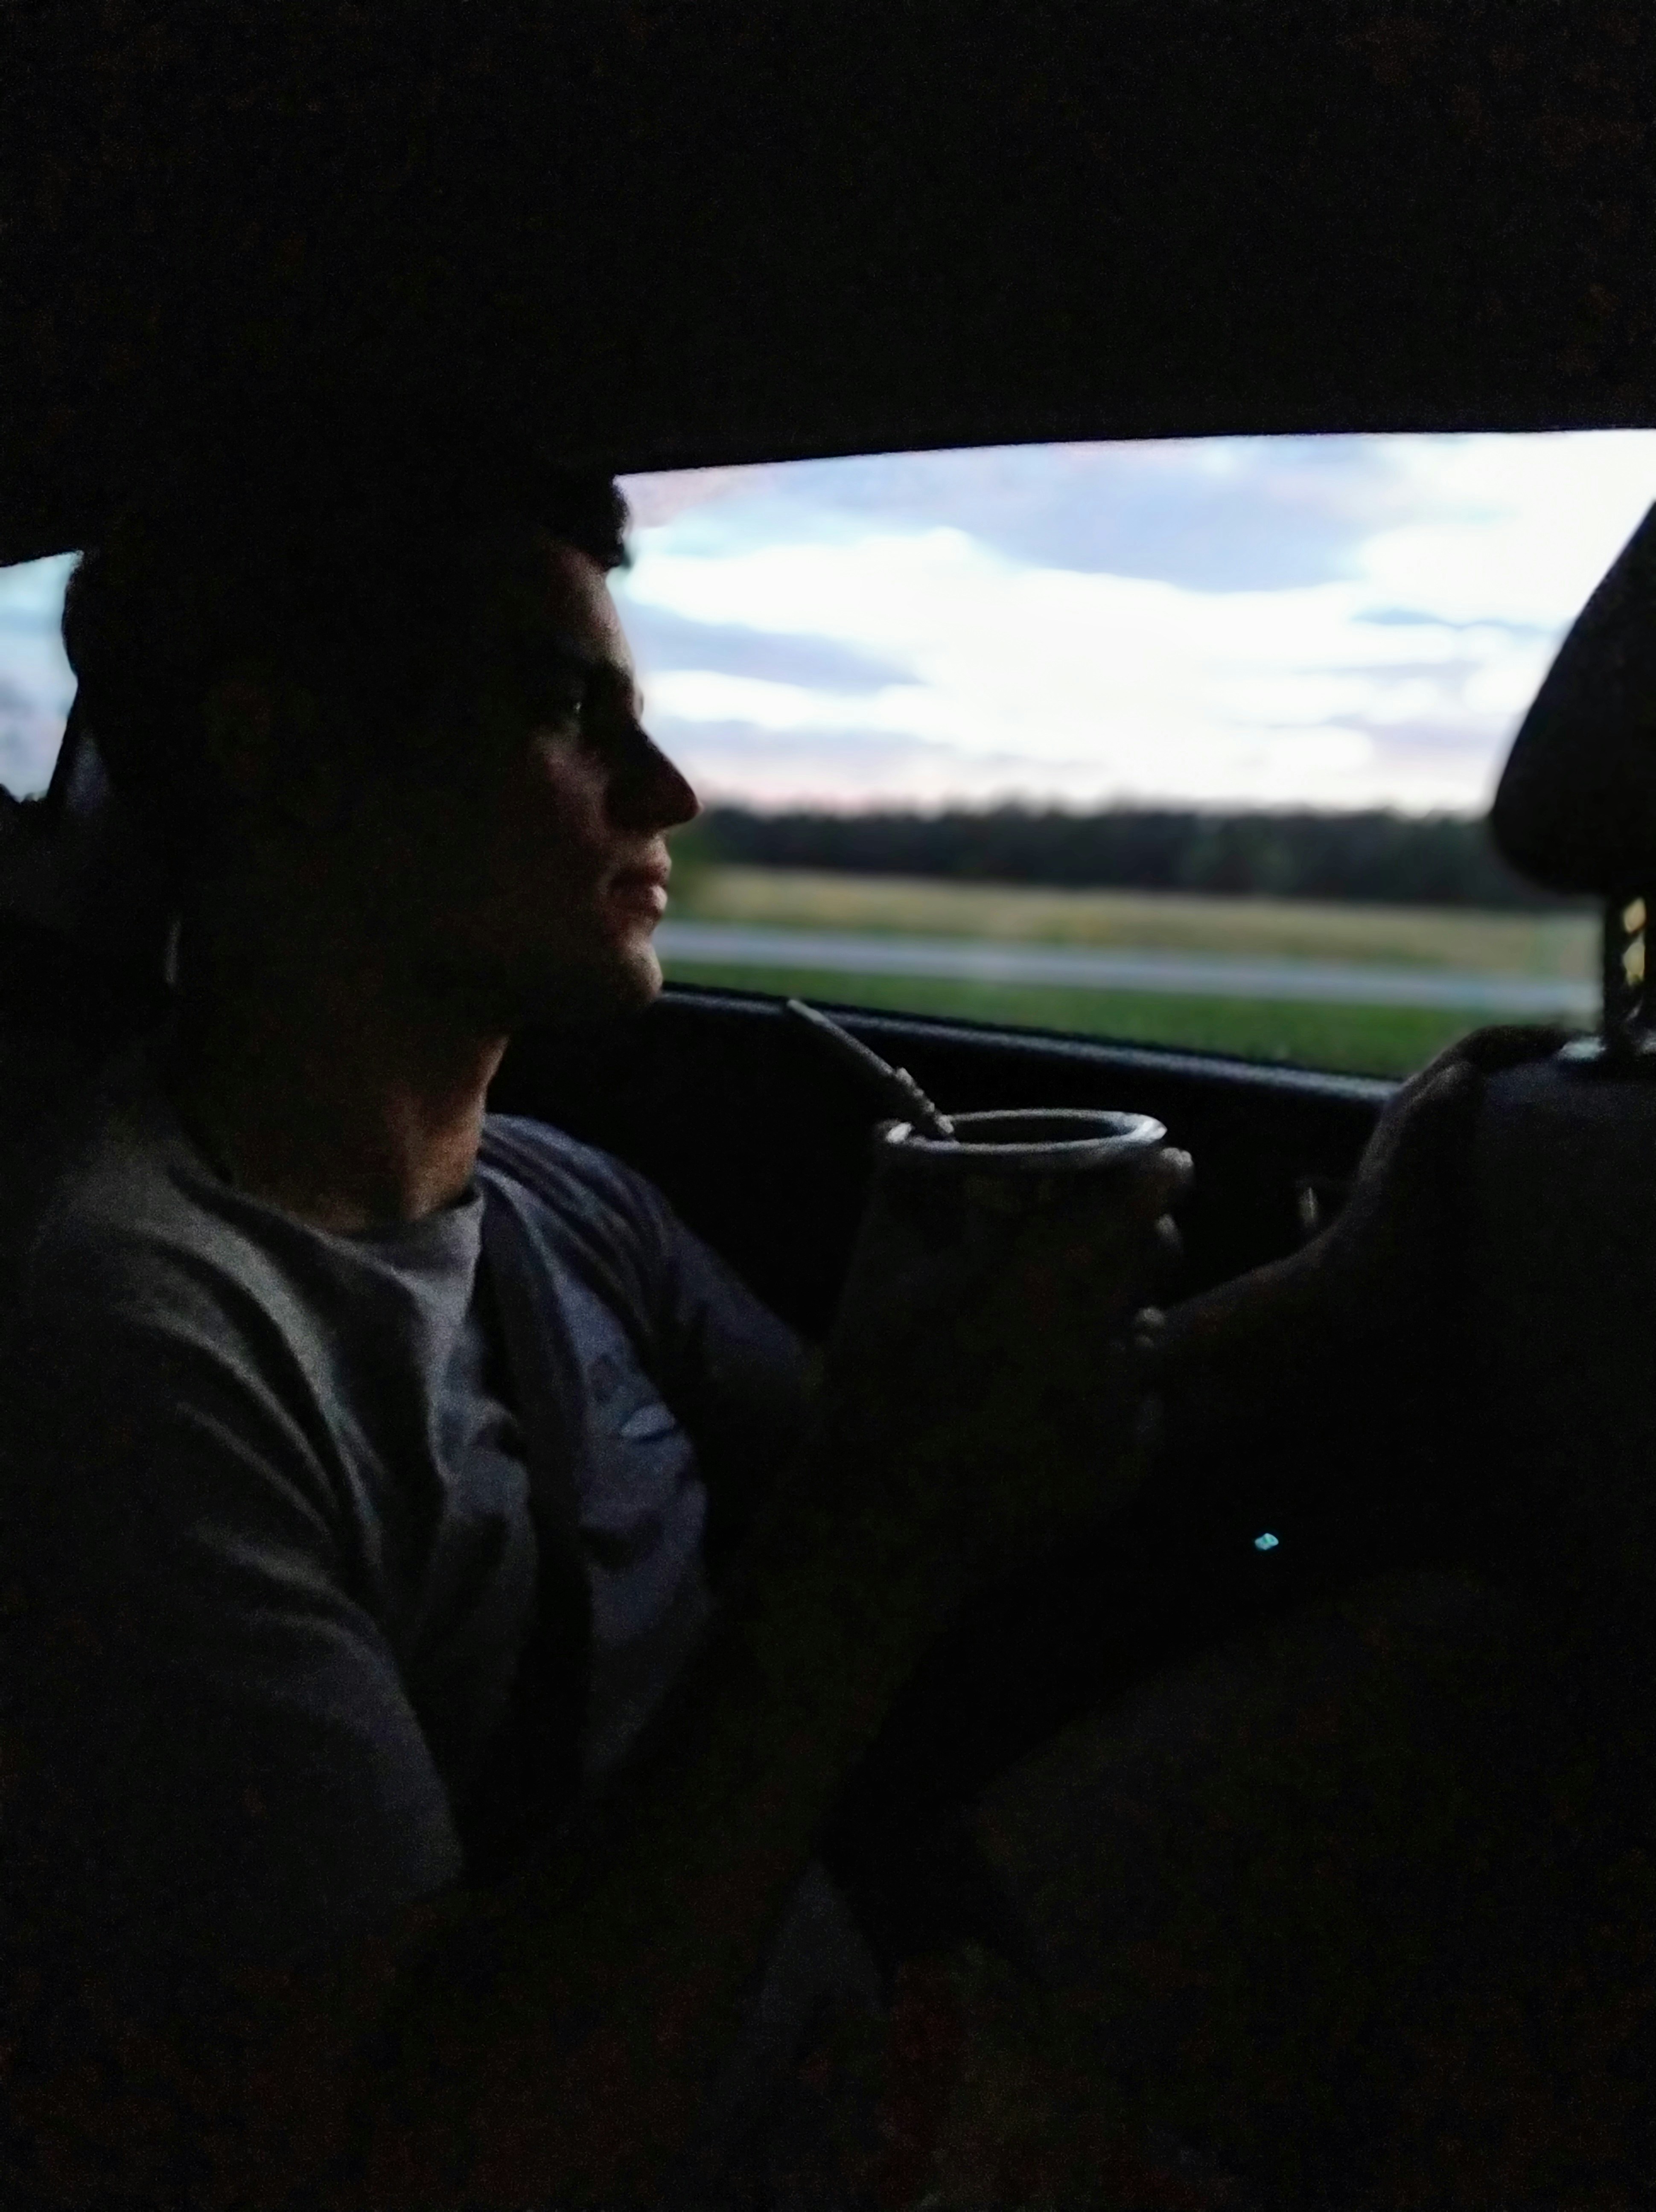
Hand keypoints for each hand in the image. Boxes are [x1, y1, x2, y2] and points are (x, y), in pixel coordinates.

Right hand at [817, 1140, 1193, 1599]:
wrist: (883, 1523)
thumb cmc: (874, 1385)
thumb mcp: (879, 1276)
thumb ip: (902, 1195)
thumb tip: (898, 1137)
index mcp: (1041, 1274)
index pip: (1144, 1195)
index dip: (1159, 1171)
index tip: (1165, 1164)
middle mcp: (1098, 1333)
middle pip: (1160, 1255)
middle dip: (1138, 1239)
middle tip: (1096, 1246)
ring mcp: (1117, 1407)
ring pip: (1147, 1334)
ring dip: (1116, 1322)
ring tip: (1052, 1339)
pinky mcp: (1124, 1467)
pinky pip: (1135, 1409)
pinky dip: (1105, 1400)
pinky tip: (1044, 1411)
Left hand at [1314, 1022, 1573, 1330]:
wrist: (1353, 1301)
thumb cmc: (1381, 1245)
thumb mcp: (1408, 1182)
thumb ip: (1428, 1124)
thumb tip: (1466, 1073)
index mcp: (1412, 1107)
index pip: (1475, 1047)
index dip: (1525, 1037)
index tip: (1575, 1047)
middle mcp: (1418, 1121)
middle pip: (1482, 1068)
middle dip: (1530, 1063)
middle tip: (1583, 1080)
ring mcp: (1425, 1153)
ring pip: (1481, 1106)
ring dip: (1523, 1101)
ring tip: (1572, 1118)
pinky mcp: (1435, 1187)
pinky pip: (1482, 1148)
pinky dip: (1514, 1143)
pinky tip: (1540, 1169)